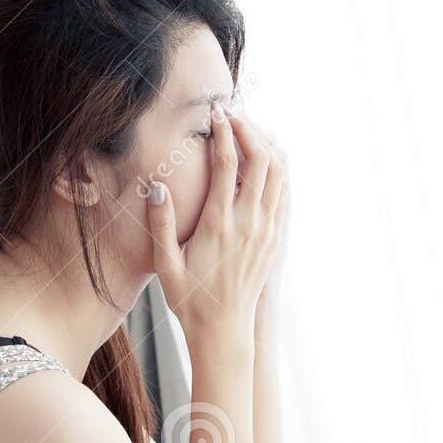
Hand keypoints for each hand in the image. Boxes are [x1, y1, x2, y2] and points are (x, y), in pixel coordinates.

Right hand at [148, 106, 286, 348]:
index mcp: (220, 225)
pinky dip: (278, 166)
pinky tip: (263, 157)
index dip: (223, 131)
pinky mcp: (276, 237)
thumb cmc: (189, 298)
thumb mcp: (164, 263)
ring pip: (280, 172)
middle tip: (231, 113)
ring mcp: (268, 229)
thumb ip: (160, 222)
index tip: (214, 112)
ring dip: (267, 144)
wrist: (225, 330)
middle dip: (248, 128)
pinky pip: (285, 191)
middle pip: (262, 159)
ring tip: (247, 129)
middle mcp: (250, 223)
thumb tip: (157, 184)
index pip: (227, 164)